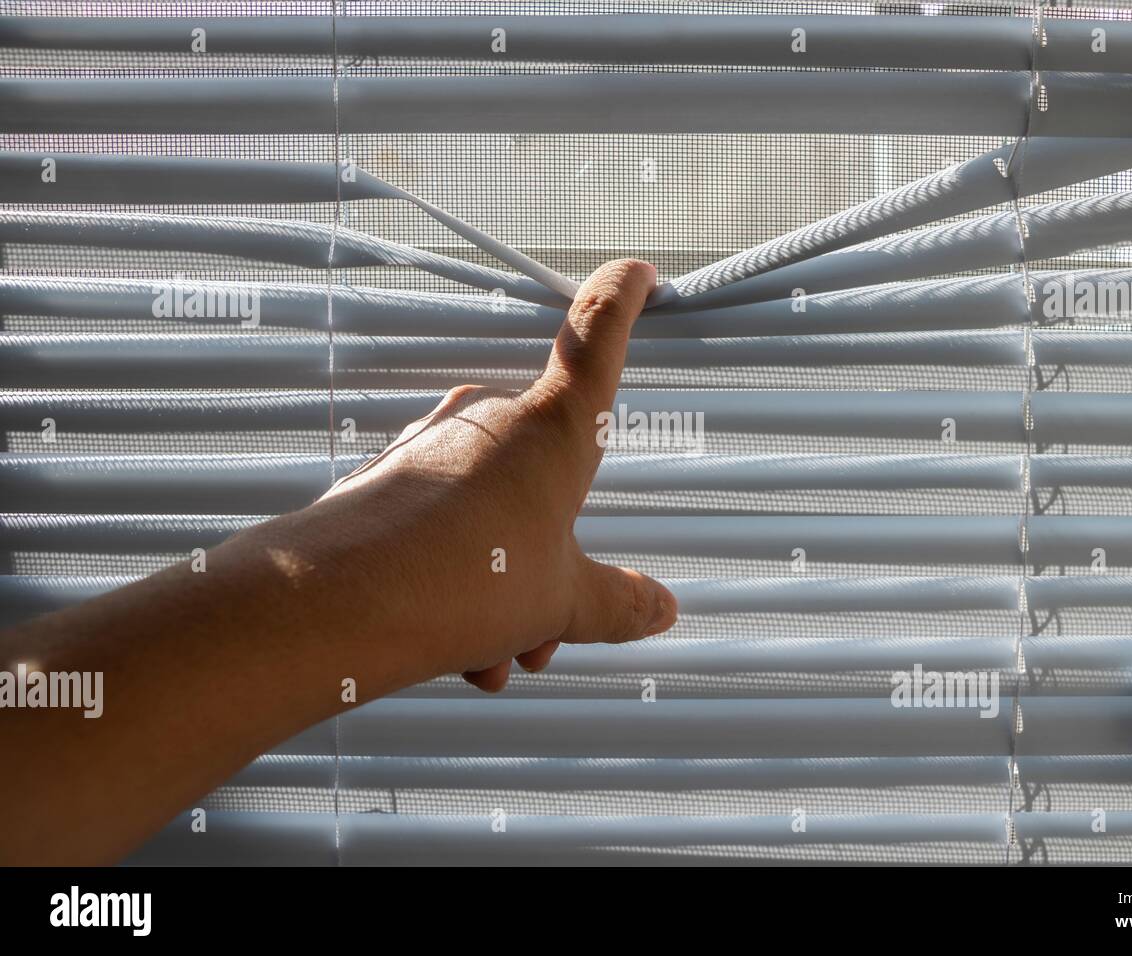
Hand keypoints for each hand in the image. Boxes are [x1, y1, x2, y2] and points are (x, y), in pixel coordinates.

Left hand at [309, 258, 677, 691]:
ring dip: (508, 586)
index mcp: (552, 432)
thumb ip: (618, 602)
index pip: (597, 340)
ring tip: (497, 652)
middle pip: (549, 473)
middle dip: (558, 551)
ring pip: (497, 513)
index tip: (639, 272)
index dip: (622, 299)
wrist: (333, 605)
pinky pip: (447, 529)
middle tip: (548, 623)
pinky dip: (460, 586)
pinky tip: (457, 649)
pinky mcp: (390, 482)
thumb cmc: (462, 581)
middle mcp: (491, 423)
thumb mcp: (562, 603)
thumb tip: (663, 607)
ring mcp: (434, 448)